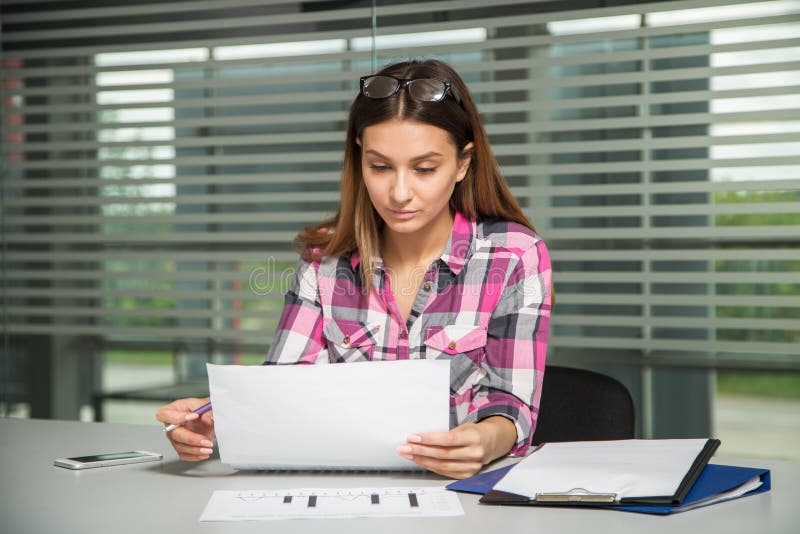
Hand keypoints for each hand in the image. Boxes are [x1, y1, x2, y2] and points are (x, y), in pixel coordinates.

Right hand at [155, 397, 214, 460]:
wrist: (208, 419)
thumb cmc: (201, 409)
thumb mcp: (205, 405)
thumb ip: (207, 411)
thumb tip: (209, 419)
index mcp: (172, 410)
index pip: (164, 414)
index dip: (176, 417)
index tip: (195, 416)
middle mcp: (171, 424)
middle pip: (174, 434)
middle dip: (191, 438)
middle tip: (205, 440)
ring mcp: (175, 437)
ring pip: (179, 446)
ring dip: (195, 449)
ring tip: (208, 448)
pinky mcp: (181, 446)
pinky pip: (183, 454)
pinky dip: (194, 456)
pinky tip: (204, 453)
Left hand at [396, 416, 516, 478]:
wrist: (493, 443)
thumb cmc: (474, 432)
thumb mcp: (464, 427)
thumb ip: (447, 433)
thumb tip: (421, 437)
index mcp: (474, 438)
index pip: (448, 440)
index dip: (429, 439)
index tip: (412, 437)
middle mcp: (474, 454)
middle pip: (442, 454)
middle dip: (420, 451)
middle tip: (404, 447)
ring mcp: (472, 467)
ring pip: (442, 465)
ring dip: (422, 460)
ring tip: (408, 454)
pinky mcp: (467, 475)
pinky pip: (445, 472)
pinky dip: (430, 467)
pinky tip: (420, 461)